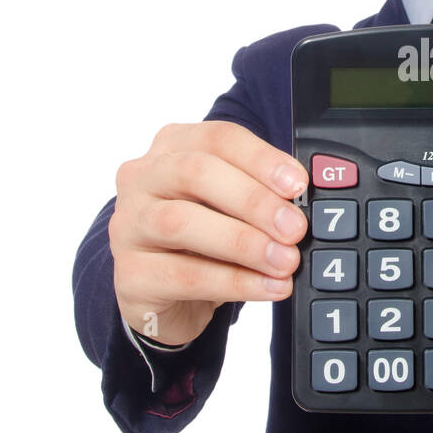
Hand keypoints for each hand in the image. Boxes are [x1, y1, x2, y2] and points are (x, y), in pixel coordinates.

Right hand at [109, 121, 308, 345]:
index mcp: (173, 147)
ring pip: (182, 223)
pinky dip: (234, 282)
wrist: (165, 295)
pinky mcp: (129, 274)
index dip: (261, 158)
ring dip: (243, 243)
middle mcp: (143, 178)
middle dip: (253, 200)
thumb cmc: (204, 238)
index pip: (217, 138)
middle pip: (195, 172)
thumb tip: (304, 202)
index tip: (298, 184)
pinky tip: (268, 287)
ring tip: (285, 261)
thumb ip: (261, 194)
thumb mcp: (232, 207)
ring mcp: (128, 225)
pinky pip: (183, 275)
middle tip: (295, 228)